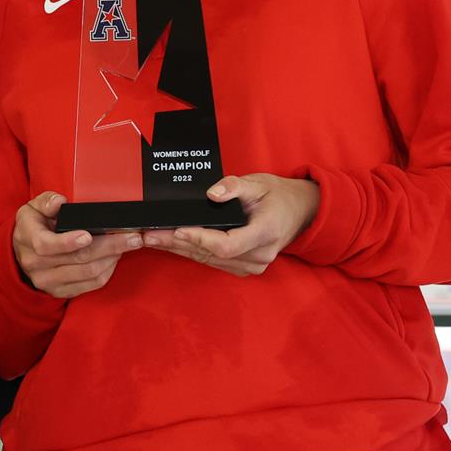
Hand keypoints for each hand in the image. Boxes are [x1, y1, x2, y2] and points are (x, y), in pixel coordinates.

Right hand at [12, 192, 143, 298]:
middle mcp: (37, 264)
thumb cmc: (33, 226)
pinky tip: (115, 257)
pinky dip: (107, 270)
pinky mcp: (61, 292)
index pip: (47, 245)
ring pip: (88, 273)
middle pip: (78, 259)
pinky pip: (91, 284)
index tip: (88, 235)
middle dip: (109, 247)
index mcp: (28, 239)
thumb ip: (46, 201)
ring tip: (127, 244)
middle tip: (131, 237)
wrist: (22, 254)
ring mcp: (49, 281)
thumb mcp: (33, 208)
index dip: (68, 242)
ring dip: (112, 258)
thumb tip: (59, 201)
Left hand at [144, 174, 319, 277]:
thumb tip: (211, 194)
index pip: (226, 244)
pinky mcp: (246, 267)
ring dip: (180, 249)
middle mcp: (259, 254)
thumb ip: (235, 186)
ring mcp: (253, 265)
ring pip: (210, 260)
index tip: (177, 229)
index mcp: (265, 232)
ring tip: (153, 239)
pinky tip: (173, 245)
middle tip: (149, 234)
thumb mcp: (259, 182)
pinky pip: (215, 262)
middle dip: (178, 243)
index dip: (200, 238)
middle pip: (212, 254)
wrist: (300, 212)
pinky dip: (193, 252)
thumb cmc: (278, 195)